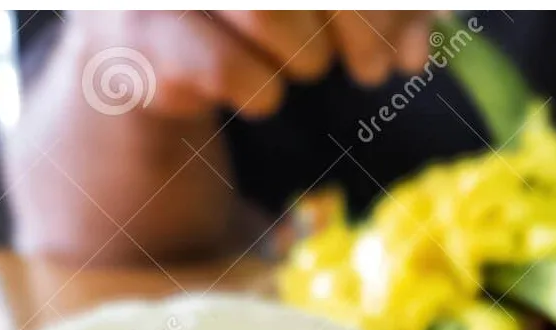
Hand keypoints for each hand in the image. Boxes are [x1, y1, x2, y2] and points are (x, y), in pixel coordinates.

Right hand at [63, 10, 434, 120]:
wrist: (155, 43)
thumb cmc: (262, 8)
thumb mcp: (334, 4)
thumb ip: (393, 12)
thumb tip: (412, 53)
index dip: (381, 6)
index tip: (398, 46)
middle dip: (361, 30)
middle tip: (369, 69)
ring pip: (273, 21)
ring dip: (308, 60)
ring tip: (302, 64)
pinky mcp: (144, 33)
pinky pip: (238, 76)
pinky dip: (264, 95)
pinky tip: (252, 84)